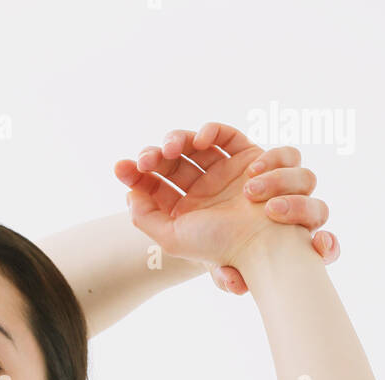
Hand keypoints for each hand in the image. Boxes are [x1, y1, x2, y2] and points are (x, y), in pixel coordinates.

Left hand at [114, 121, 338, 293]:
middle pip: (172, 160)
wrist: (262, 242)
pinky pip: (225, 135)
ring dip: (178, 139)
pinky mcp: (246, 156)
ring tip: (170, 149)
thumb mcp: (171, 238)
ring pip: (194, 145)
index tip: (122, 169)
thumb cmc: (219, 243)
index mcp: (184, 209)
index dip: (137, 174)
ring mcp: (223, 171)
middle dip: (155, 155)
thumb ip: (144, 218)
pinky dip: (211, 131)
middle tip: (146, 159)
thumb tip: (130, 192)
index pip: (155, 184)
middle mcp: (203, 189)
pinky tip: (199, 140)